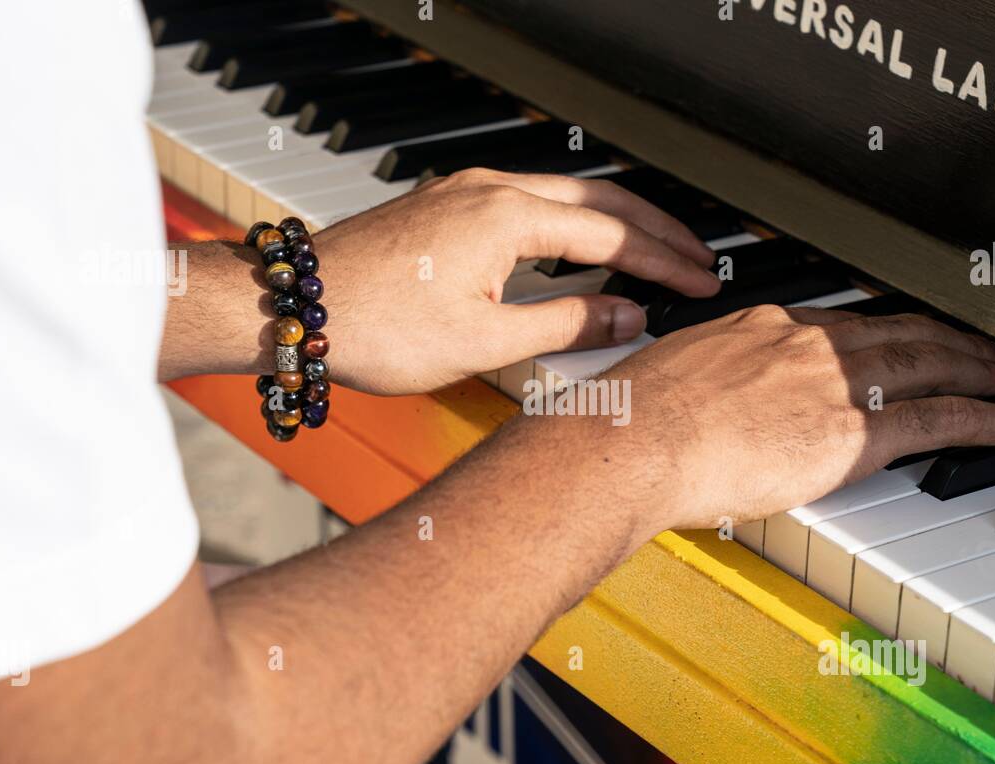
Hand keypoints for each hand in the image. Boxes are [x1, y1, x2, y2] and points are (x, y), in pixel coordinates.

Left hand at [310, 169, 719, 394]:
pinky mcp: (444, 206)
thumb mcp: (484, 342)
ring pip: (563, 197)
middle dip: (655, 229)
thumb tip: (628, 315)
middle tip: (698, 257)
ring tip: (654, 253)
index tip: (703, 281)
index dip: (665, 262)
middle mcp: (490, 190)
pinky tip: (579, 251)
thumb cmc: (374, 327)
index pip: (613, 238)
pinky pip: (528, 204)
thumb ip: (567, 325)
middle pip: (599, 201)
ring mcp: (464, 193)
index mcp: (507, 217)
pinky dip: (570, 225)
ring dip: (614, 224)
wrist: (291, 308)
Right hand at [601, 304, 994, 530]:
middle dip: (958, 340)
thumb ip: (705, 383)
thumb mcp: (671, 378)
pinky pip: (947, 420)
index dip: (892, 331)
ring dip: (988, 370)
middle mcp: (812, 344)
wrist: (636, 439)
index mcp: (767, 327)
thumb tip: (702, 404)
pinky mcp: (855, 432)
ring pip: (937, 365)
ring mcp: (838, 384)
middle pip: (906, 333)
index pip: (848, 325)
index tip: (910, 338)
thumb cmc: (635, 418)